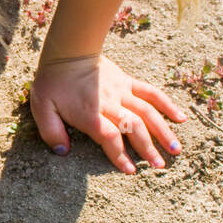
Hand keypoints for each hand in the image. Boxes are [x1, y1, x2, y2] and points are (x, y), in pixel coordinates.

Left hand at [30, 52, 186, 173]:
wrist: (67, 51)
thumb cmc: (53, 82)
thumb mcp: (41, 108)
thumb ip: (51, 132)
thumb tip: (63, 151)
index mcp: (90, 113)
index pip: (110, 137)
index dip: (120, 155)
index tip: (131, 171)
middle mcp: (110, 104)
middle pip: (133, 128)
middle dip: (148, 148)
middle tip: (160, 166)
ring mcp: (122, 92)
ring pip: (147, 112)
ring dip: (163, 131)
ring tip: (176, 150)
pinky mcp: (127, 82)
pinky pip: (151, 92)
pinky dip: (167, 104)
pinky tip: (181, 117)